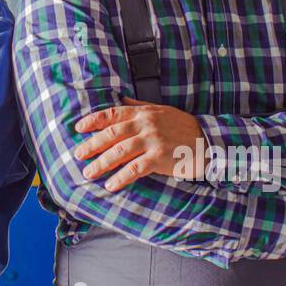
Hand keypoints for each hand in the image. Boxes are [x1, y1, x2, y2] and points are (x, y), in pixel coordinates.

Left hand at [73, 100, 204, 190]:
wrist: (208, 142)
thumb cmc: (183, 127)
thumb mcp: (161, 110)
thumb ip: (139, 106)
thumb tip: (121, 100)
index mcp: (143, 112)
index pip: (112, 113)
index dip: (93, 120)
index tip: (78, 128)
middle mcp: (145, 124)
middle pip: (111, 134)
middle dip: (91, 145)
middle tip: (77, 154)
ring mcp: (152, 140)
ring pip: (119, 152)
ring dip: (101, 163)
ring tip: (88, 172)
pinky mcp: (159, 158)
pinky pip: (135, 169)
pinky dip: (121, 178)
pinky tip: (111, 185)